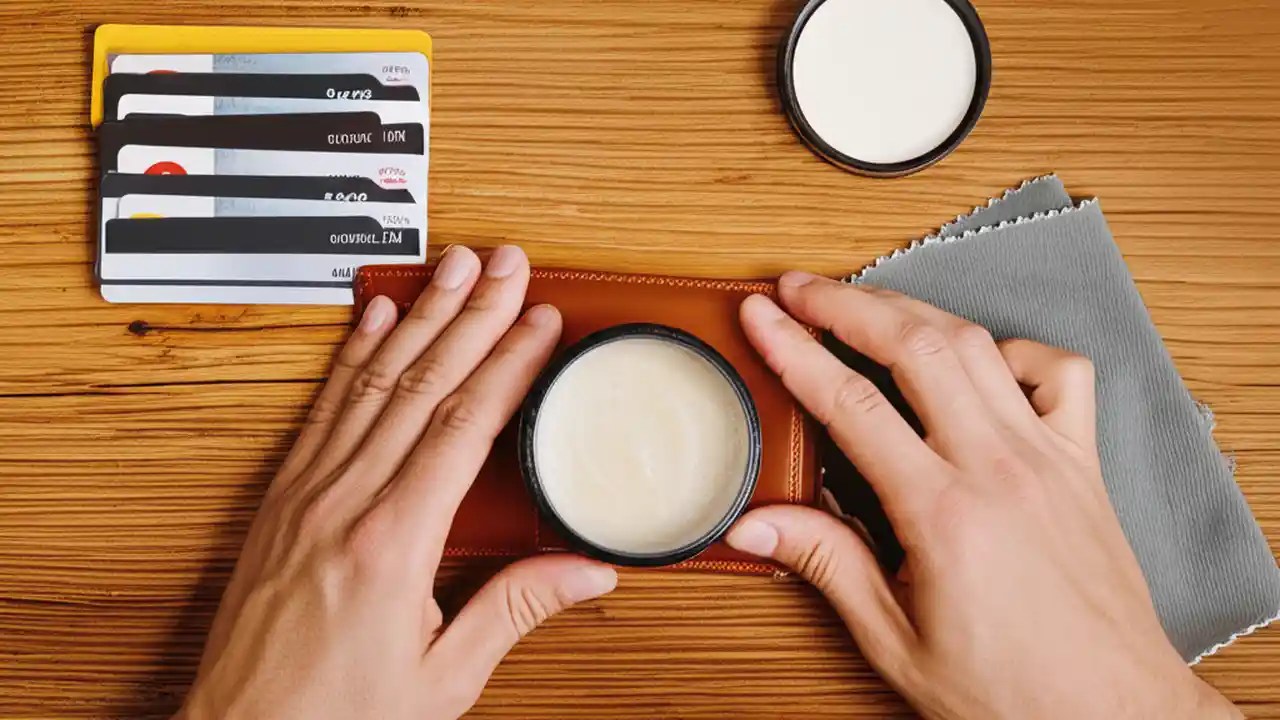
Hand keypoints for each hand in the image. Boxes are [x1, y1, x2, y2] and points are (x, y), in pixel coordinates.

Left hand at [179, 246, 616, 719]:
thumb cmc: (336, 718)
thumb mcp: (444, 678)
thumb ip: (514, 609)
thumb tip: (586, 571)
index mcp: (394, 543)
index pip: (464, 424)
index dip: (508, 363)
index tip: (540, 322)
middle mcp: (344, 503)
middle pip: (421, 383)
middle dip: (471, 314)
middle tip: (505, 264)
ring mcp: (306, 494)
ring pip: (372, 381)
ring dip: (418, 317)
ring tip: (452, 269)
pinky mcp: (281, 499)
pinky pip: (323, 408)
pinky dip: (352, 356)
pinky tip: (372, 318)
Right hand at [727, 272, 1240, 719]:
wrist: (1114, 715)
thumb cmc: (1014, 693)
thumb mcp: (897, 642)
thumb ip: (826, 565)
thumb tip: (752, 525)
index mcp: (944, 513)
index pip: (852, 404)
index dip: (795, 350)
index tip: (762, 316)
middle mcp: (1000, 468)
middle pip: (915, 346)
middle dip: (846, 302)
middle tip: (798, 288)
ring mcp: (1049, 457)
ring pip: (977, 344)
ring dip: (911, 310)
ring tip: (862, 302)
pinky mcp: (1083, 463)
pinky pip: (1057, 373)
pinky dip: (1010, 348)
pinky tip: (976, 358)